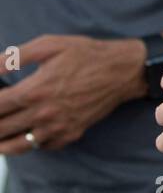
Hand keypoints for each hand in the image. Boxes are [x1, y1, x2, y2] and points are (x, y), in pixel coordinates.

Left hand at [0, 35, 148, 153]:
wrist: (122, 71)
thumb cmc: (86, 54)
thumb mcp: (49, 45)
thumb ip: (15, 56)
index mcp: (34, 90)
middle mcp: (44, 114)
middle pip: (2, 129)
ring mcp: (58, 128)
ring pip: (19, 146)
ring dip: (2, 144)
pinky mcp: (71, 135)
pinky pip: (42, 147)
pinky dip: (29, 144)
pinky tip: (24, 136)